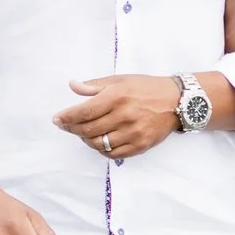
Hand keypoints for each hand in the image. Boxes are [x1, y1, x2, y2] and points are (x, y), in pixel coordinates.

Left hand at [56, 75, 182, 159]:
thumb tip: (72, 85)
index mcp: (118, 96)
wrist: (177, 101)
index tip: (57, 119)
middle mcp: (125, 116)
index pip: (84, 112)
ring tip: (83, 133)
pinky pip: (113, 153)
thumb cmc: (146, 88)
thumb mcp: (120, 80)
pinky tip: (100, 141)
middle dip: (72, 129)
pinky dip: (102, 149)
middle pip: (89, 129)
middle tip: (66, 126)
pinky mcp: (140, 145)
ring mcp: (133, 133)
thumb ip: (95, 86)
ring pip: (99, 144)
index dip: (67, 117)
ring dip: (86, 140)